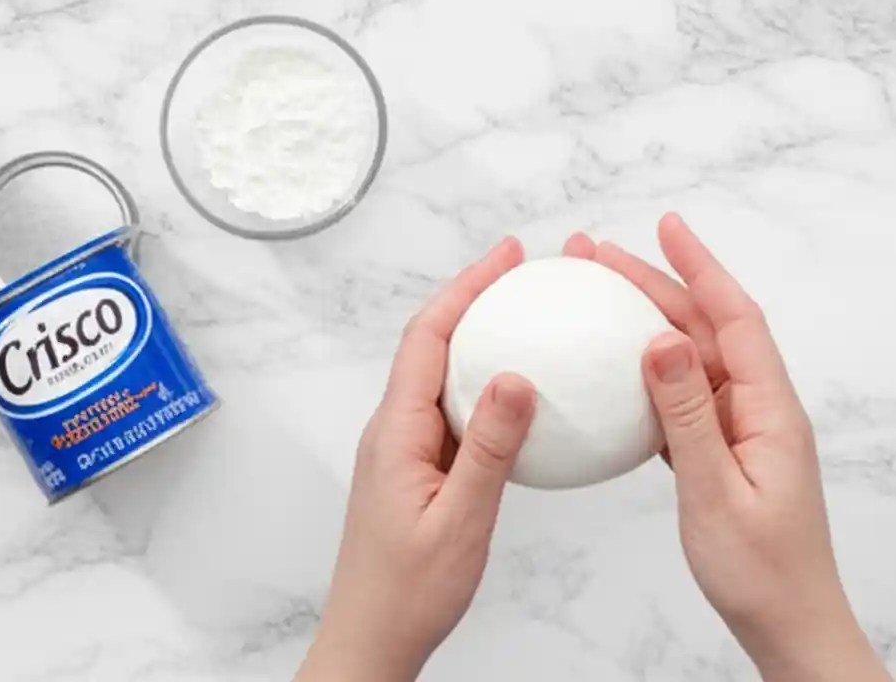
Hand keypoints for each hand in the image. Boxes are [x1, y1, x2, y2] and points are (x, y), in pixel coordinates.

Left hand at [297, 238, 536, 681]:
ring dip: (476, 337)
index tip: (506, 255)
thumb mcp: (461, 520)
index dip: (465, 288)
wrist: (372, 639)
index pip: (428, 338)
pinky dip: (482, 385)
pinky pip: (451, 410)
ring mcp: (403, 450)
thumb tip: (515, 377)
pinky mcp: (417, 469)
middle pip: (430, 343)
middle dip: (472, 297)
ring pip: (439, 374)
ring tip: (523, 315)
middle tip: (520, 270)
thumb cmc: (408, 592)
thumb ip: (490, 449)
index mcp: (396, 433)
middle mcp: (394, 431)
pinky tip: (518, 394)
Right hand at [565, 215, 888, 681]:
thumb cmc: (761, 570)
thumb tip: (662, 341)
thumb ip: (687, 415)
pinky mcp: (723, 452)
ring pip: (690, 360)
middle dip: (658, 283)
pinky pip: (682, 398)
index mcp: (771, 410)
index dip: (701, 267)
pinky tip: (615, 370)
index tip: (667, 226)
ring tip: (598, 297)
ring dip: (648, 325)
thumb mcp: (715, 492)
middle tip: (599, 254)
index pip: (736, 318)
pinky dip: (648, 376)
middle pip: (708, 329)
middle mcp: (760, 409)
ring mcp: (742, 430)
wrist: (788, 622)